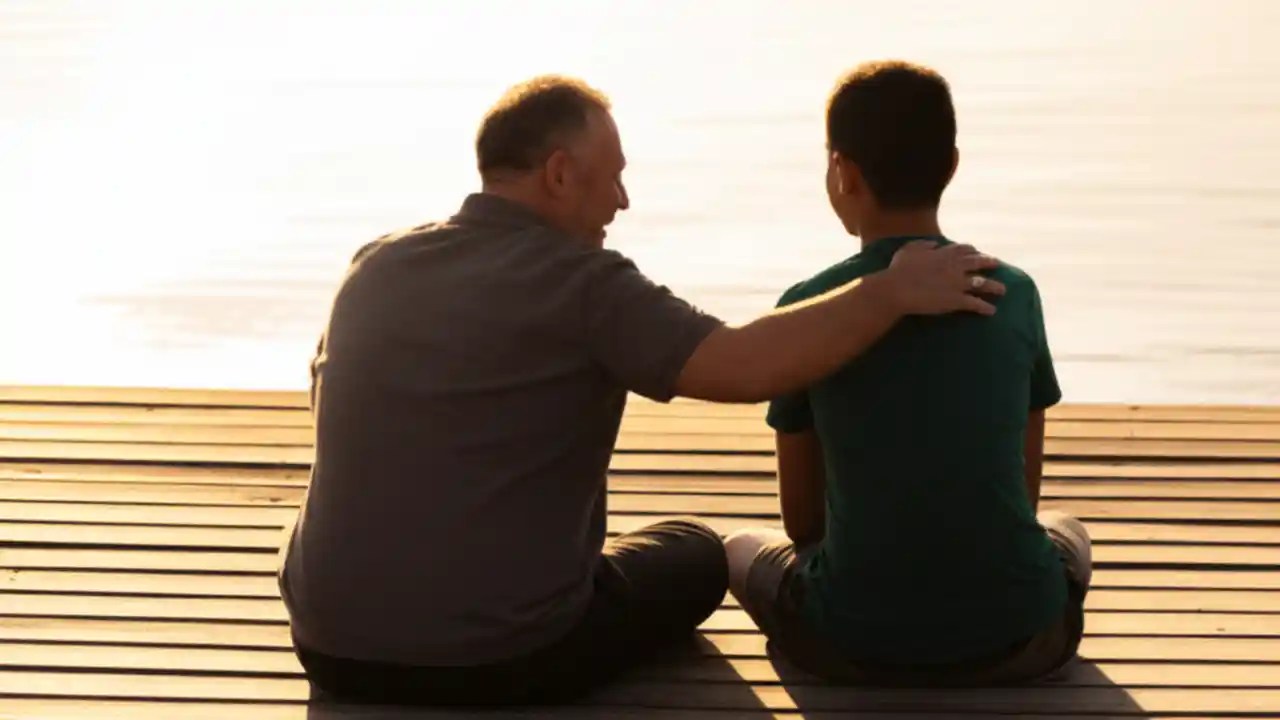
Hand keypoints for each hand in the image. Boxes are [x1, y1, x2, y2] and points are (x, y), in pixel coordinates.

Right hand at [879, 241, 1005, 315]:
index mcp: (945, 254)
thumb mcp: (909, 249)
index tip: (976, 252)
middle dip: (990, 263)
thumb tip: (935, 243)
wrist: (897, 289)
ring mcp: (958, 284)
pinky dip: (985, 307)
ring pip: (983, 284)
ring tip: (1003, 290)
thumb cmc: (899, 270)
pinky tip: (992, 311)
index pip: (964, 249)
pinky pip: (976, 304)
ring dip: (995, 287)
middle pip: (979, 262)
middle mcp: (956, 267)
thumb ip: (924, 245)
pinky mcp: (957, 300)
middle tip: (997, 264)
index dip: (972, 250)